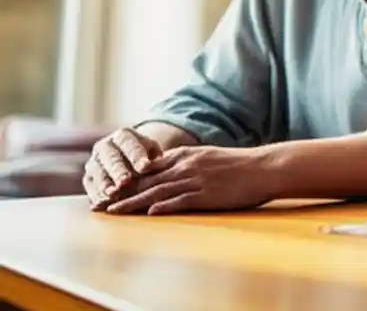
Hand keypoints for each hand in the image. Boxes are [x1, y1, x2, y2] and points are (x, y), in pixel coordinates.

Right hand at [83, 127, 162, 209]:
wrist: (132, 161)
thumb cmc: (148, 156)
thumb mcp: (154, 152)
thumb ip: (155, 159)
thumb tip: (154, 168)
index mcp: (122, 136)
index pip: (129, 144)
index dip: (137, 156)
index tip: (145, 167)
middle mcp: (104, 146)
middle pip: (110, 158)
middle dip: (118, 171)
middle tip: (125, 182)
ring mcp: (94, 162)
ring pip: (97, 173)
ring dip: (104, 185)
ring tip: (113, 195)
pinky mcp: (88, 178)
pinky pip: (90, 187)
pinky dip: (95, 196)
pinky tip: (101, 204)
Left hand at [104, 146, 275, 214]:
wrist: (265, 167)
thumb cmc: (241, 165)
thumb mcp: (209, 157)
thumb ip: (188, 163)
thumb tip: (169, 173)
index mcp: (185, 155)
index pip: (147, 168)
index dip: (126, 180)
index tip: (108, 189)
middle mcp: (186, 165)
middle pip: (146, 181)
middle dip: (120, 193)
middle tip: (99, 204)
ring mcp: (196, 179)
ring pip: (156, 191)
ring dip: (132, 203)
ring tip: (113, 212)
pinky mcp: (207, 194)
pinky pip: (180, 200)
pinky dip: (162, 206)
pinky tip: (148, 214)